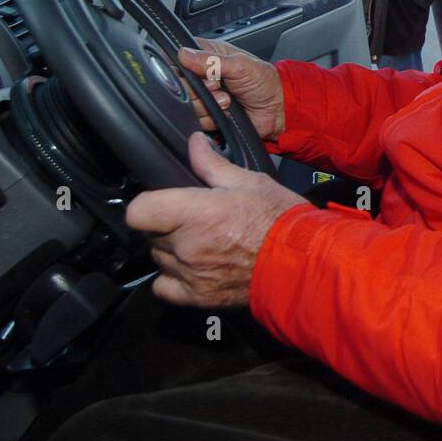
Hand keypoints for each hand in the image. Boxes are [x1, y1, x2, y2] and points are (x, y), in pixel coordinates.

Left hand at [126, 132, 307, 307]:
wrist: (303, 263)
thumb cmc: (281, 220)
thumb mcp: (250, 183)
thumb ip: (213, 165)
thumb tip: (194, 142)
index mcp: (194, 213)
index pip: (138, 212)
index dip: (147, 204)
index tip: (162, 201)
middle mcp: (185, 246)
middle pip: (150, 234)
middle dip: (165, 225)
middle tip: (192, 219)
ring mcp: (189, 274)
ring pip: (158, 259)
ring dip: (170, 250)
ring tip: (197, 243)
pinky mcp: (197, 297)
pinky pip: (163, 287)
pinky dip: (171, 278)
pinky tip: (190, 269)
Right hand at [179, 38, 285, 141]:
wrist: (277, 110)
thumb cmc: (265, 82)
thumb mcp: (240, 64)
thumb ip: (211, 60)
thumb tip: (184, 53)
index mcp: (208, 55)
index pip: (180, 57)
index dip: (184, 66)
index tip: (201, 72)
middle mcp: (202, 75)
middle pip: (180, 84)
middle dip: (200, 88)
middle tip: (218, 85)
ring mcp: (204, 96)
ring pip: (186, 103)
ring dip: (208, 104)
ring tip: (227, 99)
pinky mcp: (208, 115)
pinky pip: (196, 120)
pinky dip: (211, 118)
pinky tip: (226, 111)